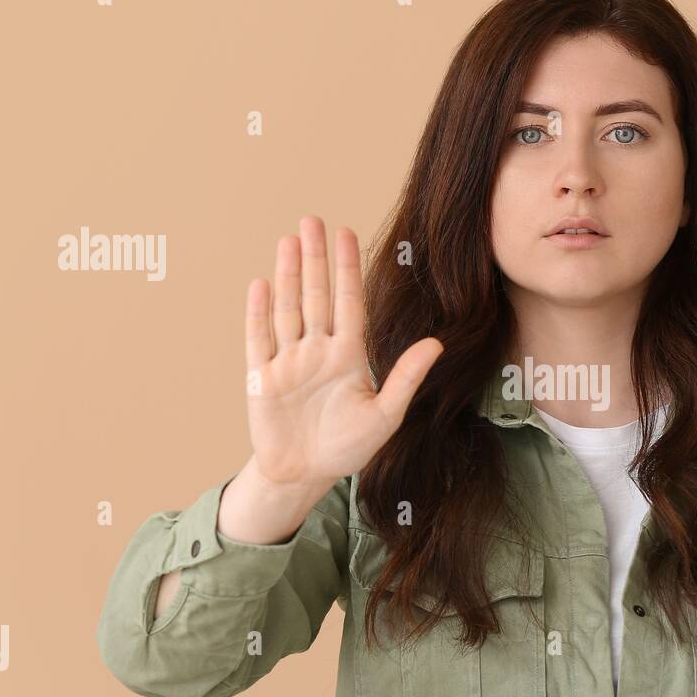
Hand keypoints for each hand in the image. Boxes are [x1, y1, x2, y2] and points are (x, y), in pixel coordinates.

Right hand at [243, 216, 442, 489]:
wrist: (304, 475)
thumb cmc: (347, 447)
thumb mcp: (385, 415)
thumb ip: (406, 377)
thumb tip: (437, 344)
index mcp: (349, 357)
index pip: (349, 303)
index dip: (347, 269)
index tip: (347, 233)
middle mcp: (317, 351)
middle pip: (316, 296)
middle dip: (315, 259)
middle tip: (313, 220)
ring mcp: (288, 361)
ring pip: (288, 308)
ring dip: (288, 275)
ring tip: (289, 239)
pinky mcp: (261, 377)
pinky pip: (259, 338)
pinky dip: (259, 312)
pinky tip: (262, 283)